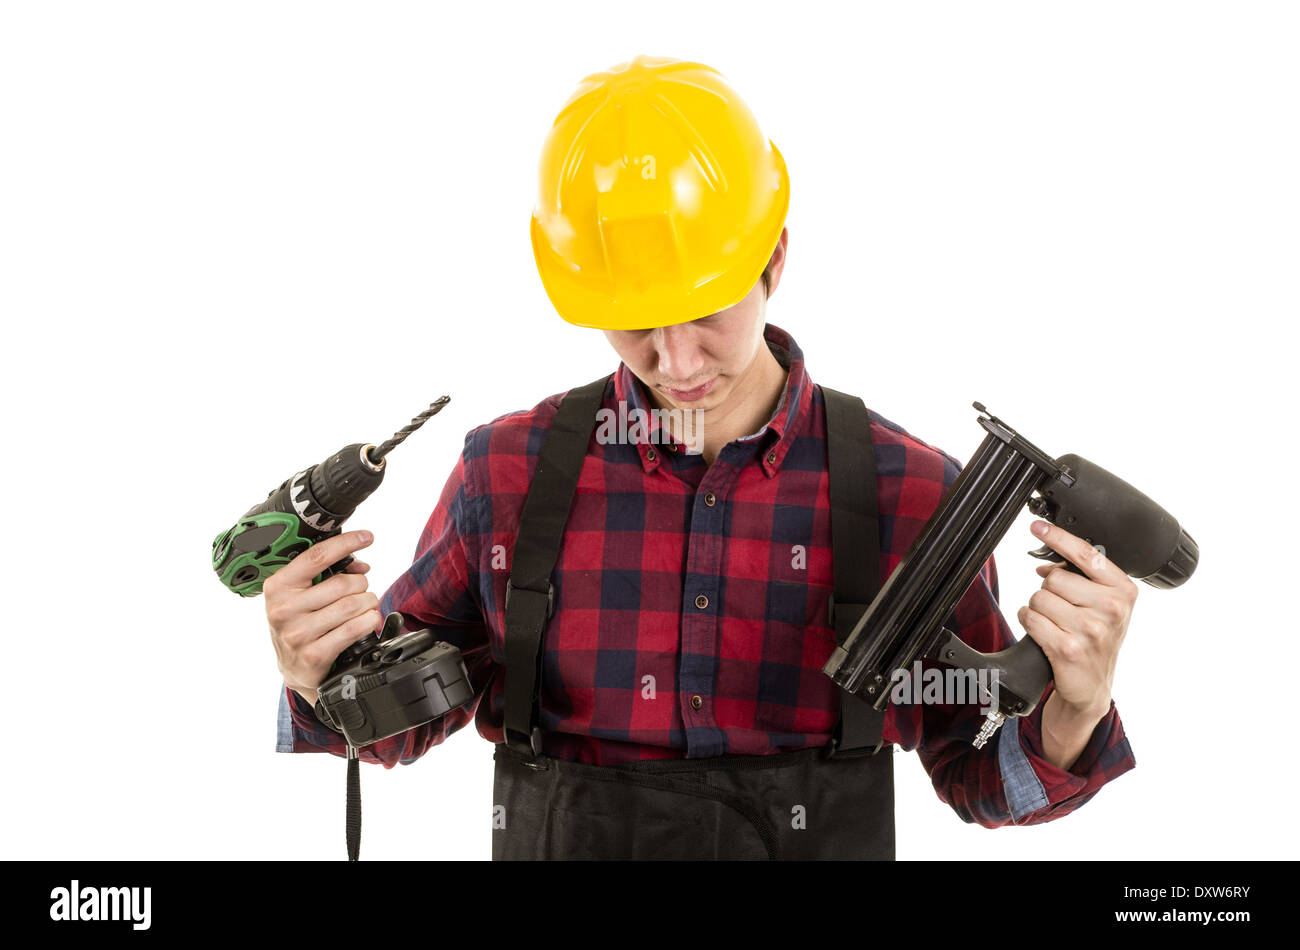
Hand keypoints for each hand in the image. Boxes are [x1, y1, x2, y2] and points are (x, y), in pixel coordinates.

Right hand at [263, 530, 381, 706]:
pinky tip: (368, 621)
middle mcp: (283, 609)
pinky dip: (369, 621)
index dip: (346, 543)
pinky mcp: (313, 654)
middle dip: (362, 584)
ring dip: (368, 603)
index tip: (367, 537)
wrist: (293, 667)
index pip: (316, 556)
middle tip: (362, 590)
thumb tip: (360, 566)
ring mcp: (297, 633)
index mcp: (278, 586)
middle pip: (342, 583)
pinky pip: (354, 629)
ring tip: (366, 606)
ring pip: (352, 605)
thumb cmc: (301, 623)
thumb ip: (326, 574)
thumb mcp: (301, 595)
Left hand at [1018, 520, 1138, 768]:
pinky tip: (1045, 634)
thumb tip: (1047, 561)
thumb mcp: (1104, 605)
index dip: (1058, 536)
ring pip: (1039, 598)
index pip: (1086, 553)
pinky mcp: (1069, 647)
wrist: (1093, 685)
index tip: (1038, 525)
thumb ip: (1085, 578)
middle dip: (1049, 591)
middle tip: (1063, 609)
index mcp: (1123, 591)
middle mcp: (1112, 608)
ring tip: (1056, 624)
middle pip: (1054, 577)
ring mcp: (1092, 629)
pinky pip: (1031, 618)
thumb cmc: (1097, 640)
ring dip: (1038, 609)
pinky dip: (1030, 623)